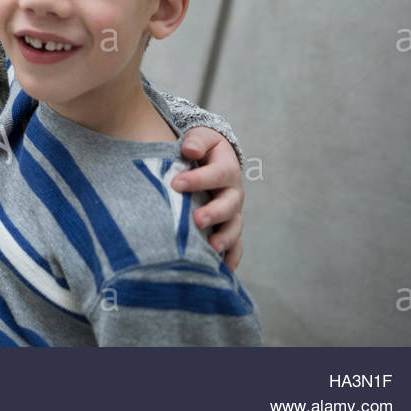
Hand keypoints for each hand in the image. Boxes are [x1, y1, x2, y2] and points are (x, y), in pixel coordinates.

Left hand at [173, 127, 244, 270]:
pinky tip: (221, 271)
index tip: (175, 184)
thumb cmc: (200, 148)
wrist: (210, 157)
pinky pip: (235, 246)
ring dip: (224, 238)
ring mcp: (232, 212)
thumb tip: (189, 150)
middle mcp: (233, 193)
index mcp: (227, 168)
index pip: (217, 174)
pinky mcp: (227, 227)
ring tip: (211, 247)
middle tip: (196, 219)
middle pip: (229, 205)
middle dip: (214, 213)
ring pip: (234, 227)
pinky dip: (231, 259)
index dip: (198, 180)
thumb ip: (196, 142)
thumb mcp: (200, 138)